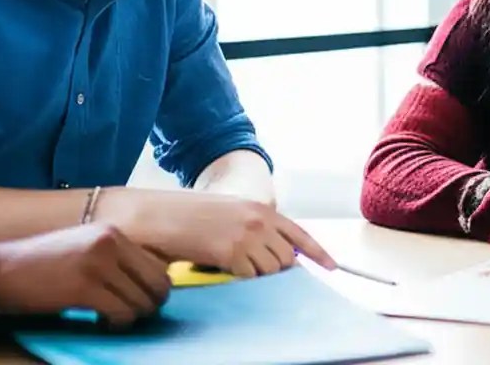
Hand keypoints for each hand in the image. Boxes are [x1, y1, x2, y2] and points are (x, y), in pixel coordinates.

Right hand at [0, 223, 169, 327]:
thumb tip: (147, 281)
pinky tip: (101, 322)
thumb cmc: (39, 262)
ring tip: (111, 318)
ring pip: (141, 302)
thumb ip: (115, 256)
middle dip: (150, 305)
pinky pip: (121, 313)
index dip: (155, 289)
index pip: (158, 265)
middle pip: (157, 284)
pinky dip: (116, 323)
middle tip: (131, 314)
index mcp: (112, 233)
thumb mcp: (84, 245)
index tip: (140, 300)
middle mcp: (110, 243)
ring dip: (131, 317)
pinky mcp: (84, 288)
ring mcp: (99, 264)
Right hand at [98, 188, 336, 277]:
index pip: (299, 234)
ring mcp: (248, 236)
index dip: (318, 253)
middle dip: (274, 269)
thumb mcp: (230, 214)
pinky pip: (249, 277)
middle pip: (285, 259)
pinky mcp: (233, 252)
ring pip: (269, 270)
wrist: (158, 216)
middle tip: (249, 269)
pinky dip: (239, 279)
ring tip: (230, 265)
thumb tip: (275, 256)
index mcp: (260, 209)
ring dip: (255, 275)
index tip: (331, 267)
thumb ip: (255, 229)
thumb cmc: (188, 217)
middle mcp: (259, 220)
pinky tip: (221, 268)